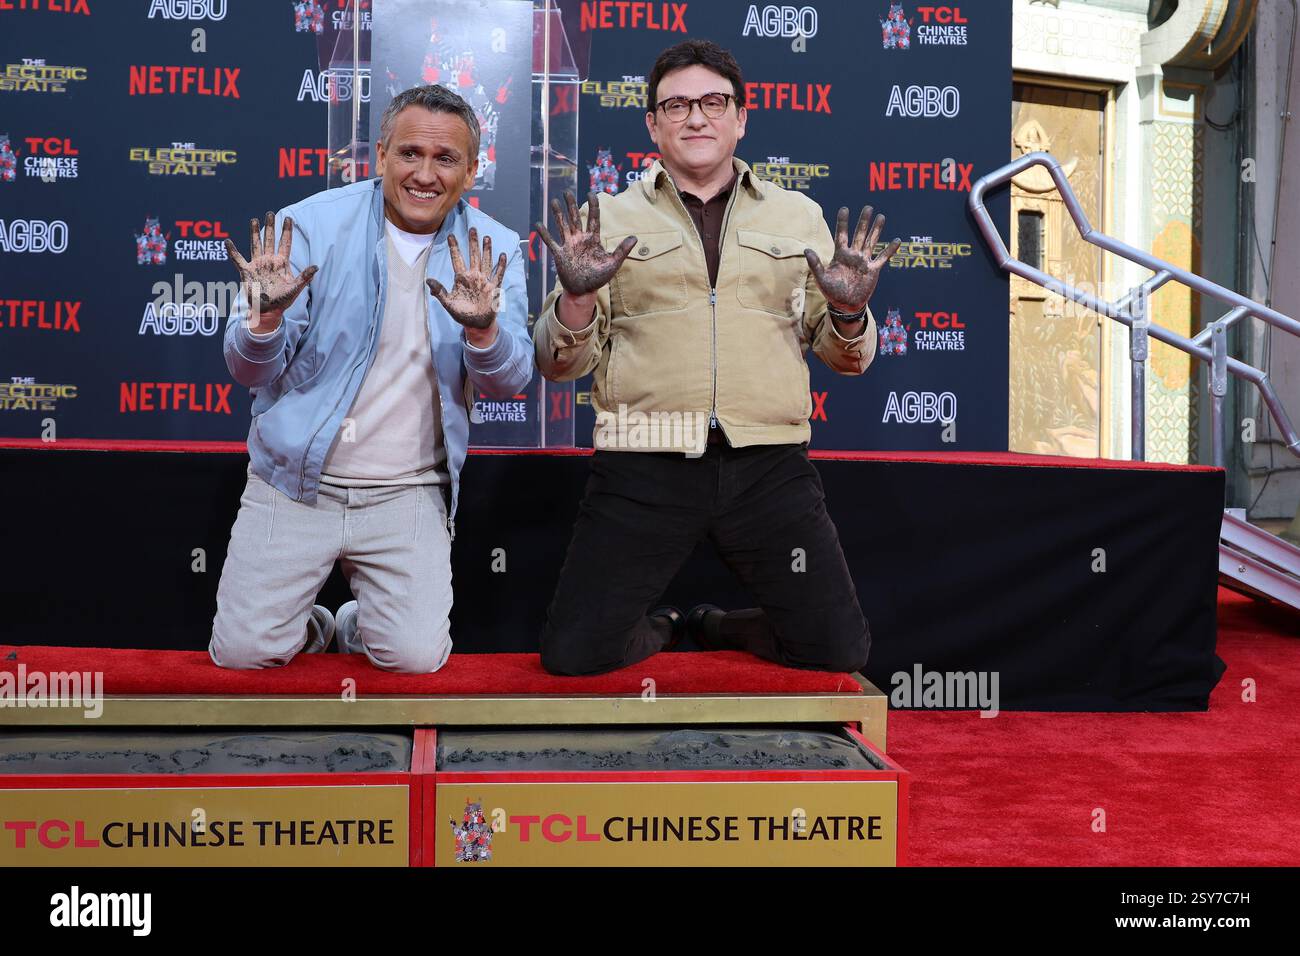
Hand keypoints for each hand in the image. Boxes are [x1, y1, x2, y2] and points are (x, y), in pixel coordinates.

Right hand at [224, 211, 317, 330]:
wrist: (268, 311)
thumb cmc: (283, 301)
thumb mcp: (295, 288)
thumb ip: (305, 277)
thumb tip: (316, 266)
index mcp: (281, 263)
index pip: (285, 243)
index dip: (287, 231)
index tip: (289, 218)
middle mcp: (269, 261)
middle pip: (270, 239)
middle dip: (270, 226)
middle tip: (270, 213)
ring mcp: (257, 265)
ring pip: (255, 244)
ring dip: (254, 232)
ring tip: (253, 219)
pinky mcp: (246, 272)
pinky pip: (237, 259)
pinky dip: (232, 251)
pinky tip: (228, 242)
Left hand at [426, 228, 506, 331]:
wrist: (476, 324)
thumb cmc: (461, 314)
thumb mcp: (448, 303)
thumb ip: (439, 291)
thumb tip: (428, 280)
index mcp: (461, 278)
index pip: (457, 259)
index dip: (454, 248)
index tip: (450, 236)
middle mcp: (473, 276)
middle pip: (473, 256)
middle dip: (472, 243)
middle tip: (472, 228)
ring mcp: (484, 281)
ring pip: (486, 261)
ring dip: (486, 250)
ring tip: (486, 237)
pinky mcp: (493, 288)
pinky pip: (498, 275)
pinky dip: (500, 266)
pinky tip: (501, 255)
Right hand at [535, 191, 636, 296]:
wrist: (584, 291)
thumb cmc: (599, 278)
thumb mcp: (613, 263)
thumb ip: (622, 250)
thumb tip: (635, 238)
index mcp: (593, 239)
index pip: (593, 218)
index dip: (593, 205)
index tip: (591, 193)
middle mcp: (580, 239)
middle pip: (575, 217)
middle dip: (571, 204)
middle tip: (567, 192)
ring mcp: (569, 245)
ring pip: (562, 225)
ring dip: (558, 214)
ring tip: (554, 201)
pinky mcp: (559, 254)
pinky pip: (550, 242)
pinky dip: (544, 234)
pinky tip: (538, 224)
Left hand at [804, 206, 900, 313]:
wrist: (845, 305)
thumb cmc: (831, 292)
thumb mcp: (822, 278)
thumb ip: (815, 264)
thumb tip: (807, 249)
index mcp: (840, 255)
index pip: (842, 235)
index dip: (843, 222)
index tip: (844, 209)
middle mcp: (853, 255)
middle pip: (859, 234)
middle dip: (863, 221)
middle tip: (868, 207)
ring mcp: (864, 261)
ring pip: (871, 242)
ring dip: (876, 230)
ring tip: (881, 216)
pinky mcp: (873, 270)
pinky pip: (883, 258)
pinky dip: (890, 250)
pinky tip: (897, 240)